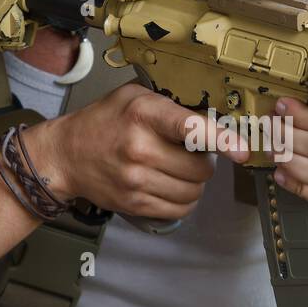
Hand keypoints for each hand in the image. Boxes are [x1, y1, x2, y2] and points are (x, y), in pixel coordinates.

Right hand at [25, 83, 247, 219]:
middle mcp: (139, 148)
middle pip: (200, 168)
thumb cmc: (104, 121)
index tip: (242, 150)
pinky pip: (179, 210)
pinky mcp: (134, 203)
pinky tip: (171, 185)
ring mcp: (135, 180)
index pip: (191, 128)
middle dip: (205, 161)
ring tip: (178, 169)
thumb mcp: (134, 97)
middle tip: (192, 153)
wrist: (65, 155)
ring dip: (195, 183)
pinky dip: (183, 200)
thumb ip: (172, 105)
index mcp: (143, 113)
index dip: (222, 139)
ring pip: (193, 192)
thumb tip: (216, 119)